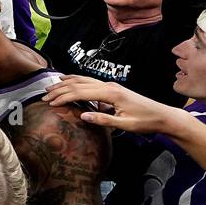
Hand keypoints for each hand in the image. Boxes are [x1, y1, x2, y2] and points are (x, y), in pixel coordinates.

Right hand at [43, 74, 188, 135]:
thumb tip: (82, 116)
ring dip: (65, 83)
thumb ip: (103, 119)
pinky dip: (76, 80)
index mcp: (111, 94)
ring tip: (50, 86)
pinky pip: (89, 81)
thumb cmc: (145, 122)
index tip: (49, 103)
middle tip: (43, 95)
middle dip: (59, 89)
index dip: (63, 97)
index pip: (80, 93)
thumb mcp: (125, 124)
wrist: (162, 115)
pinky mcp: (111, 88)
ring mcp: (110, 85)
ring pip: (83, 80)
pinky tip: (69, 81)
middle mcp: (109, 86)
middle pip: (79, 84)